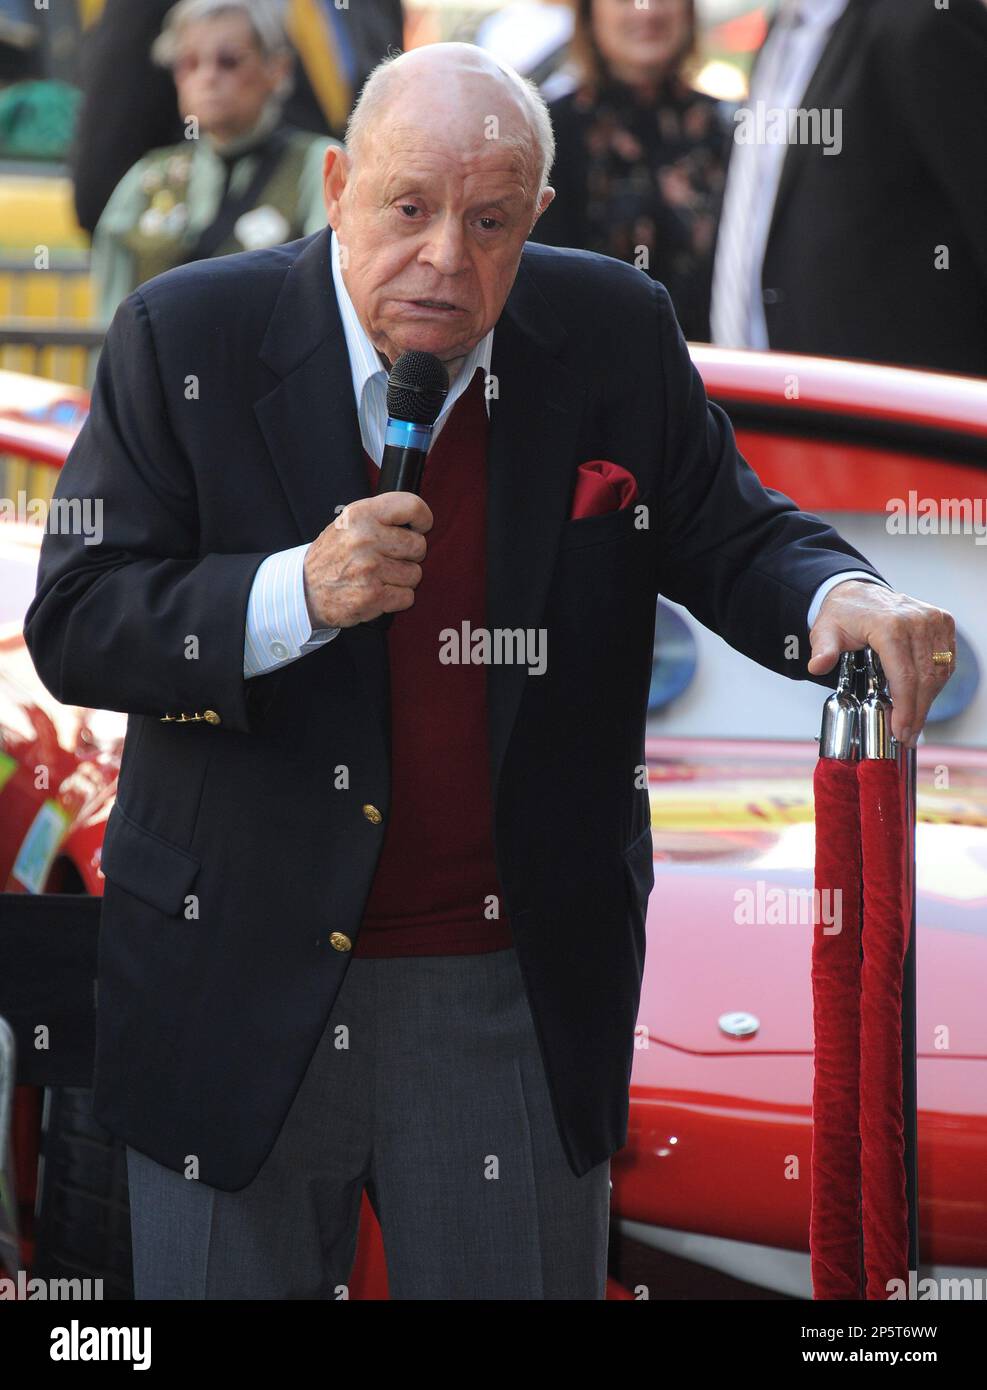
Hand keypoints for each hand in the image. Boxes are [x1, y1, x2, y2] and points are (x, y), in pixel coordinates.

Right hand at [303, 492, 432, 627]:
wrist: (304, 590)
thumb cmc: (334, 555)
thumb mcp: (349, 522)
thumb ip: (381, 515)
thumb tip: (418, 518)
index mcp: (361, 514)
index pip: (411, 506)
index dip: (423, 518)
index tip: (420, 527)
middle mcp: (365, 538)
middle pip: (418, 546)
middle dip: (409, 555)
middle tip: (389, 558)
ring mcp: (369, 568)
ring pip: (415, 574)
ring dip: (402, 579)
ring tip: (379, 577)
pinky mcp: (372, 596)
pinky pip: (407, 596)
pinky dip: (396, 598)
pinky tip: (378, 592)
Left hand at [807, 581, 955, 746]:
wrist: (859, 593)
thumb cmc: (843, 615)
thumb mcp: (824, 631)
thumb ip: (823, 650)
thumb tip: (817, 666)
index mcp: (889, 624)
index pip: (904, 675)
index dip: (905, 708)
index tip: (901, 730)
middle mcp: (916, 620)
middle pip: (925, 678)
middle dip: (917, 712)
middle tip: (907, 735)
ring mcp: (933, 620)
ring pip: (939, 672)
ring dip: (928, 701)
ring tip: (913, 722)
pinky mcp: (942, 622)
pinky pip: (946, 661)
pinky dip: (936, 684)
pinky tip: (922, 699)